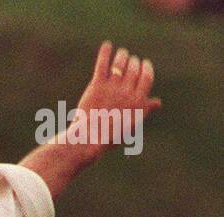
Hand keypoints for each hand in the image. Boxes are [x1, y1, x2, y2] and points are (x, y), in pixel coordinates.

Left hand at [71, 41, 161, 155]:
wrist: (90, 139)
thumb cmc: (112, 134)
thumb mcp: (132, 124)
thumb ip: (144, 109)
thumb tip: (158, 102)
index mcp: (138, 101)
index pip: (147, 76)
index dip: (146, 67)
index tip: (143, 63)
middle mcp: (127, 92)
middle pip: (134, 67)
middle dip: (133, 61)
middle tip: (129, 60)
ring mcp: (112, 87)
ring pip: (120, 63)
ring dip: (122, 55)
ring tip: (121, 54)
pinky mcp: (97, 85)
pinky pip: (103, 63)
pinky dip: (105, 52)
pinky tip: (107, 45)